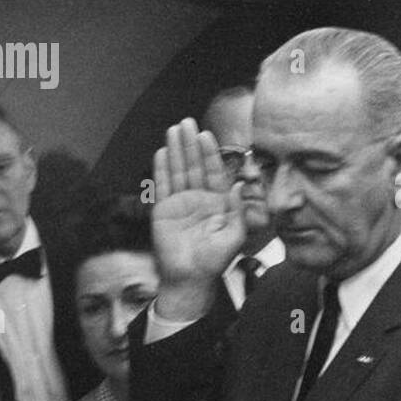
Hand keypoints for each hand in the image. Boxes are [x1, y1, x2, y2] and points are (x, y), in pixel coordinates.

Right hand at [152, 118, 246, 319]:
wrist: (191, 278)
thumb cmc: (215, 260)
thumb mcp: (234, 236)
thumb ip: (237, 210)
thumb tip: (239, 185)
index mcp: (217, 202)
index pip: (213, 172)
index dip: (210, 153)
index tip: (206, 134)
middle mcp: (198, 198)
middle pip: (194, 165)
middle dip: (190, 144)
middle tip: (187, 121)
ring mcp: (180, 202)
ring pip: (178, 171)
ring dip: (176, 150)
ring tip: (173, 129)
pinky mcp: (163, 210)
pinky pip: (162, 186)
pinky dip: (161, 169)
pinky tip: (162, 152)